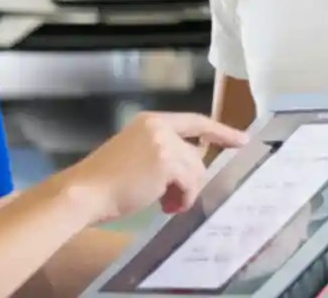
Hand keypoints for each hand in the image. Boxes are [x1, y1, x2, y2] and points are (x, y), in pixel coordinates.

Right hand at [59, 112, 248, 224]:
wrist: (86, 191)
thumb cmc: (107, 182)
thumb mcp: (139, 158)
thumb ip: (165, 154)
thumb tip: (195, 165)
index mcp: (151, 122)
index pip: (195, 122)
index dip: (220, 131)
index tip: (242, 139)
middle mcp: (159, 126)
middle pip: (196, 155)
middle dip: (192, 181)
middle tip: (174, 199)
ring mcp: (164, 142)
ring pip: (196, 171)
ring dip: (184, 193)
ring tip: (164, 204)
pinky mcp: (166, 161)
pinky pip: (190, 184)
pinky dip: (181, 200)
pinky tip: (164, 206)